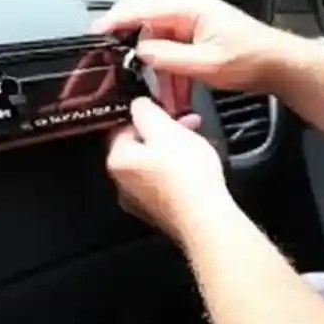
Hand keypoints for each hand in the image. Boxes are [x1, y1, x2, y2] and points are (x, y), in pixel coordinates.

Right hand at [91, 0, 308, 92]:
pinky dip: (173, 74)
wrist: (280, 65)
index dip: (116, 19)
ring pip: (161, 45)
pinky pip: (175, 53)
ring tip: (164, 95)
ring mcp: (195, 24)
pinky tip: (177, 94)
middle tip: (123, 72)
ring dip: (160, 72)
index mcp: (191, 8)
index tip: (97, 32)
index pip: (142, 8)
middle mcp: (190, 11)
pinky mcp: (200, 39)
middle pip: (148, 28)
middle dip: (138, 55)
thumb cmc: (253, 59)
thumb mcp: (207, 64)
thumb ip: (169, 58)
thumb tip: (141, 53)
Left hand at [106, 97, 232, 243]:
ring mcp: (140, 202)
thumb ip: (146, 111)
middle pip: (140, 147)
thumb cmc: (185, 173)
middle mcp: (122, 184)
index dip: (148, 116)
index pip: (123, 128)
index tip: (170, 112)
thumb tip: (137, 105)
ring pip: (154, 165)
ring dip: (174, 150)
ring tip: (198, 144)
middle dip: (165, 132)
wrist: (205, 219)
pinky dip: (178, 172)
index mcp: (117, 161)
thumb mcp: (165, 129)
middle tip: (189, 125)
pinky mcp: (159, 213)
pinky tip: (197, 169)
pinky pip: (164, 183)